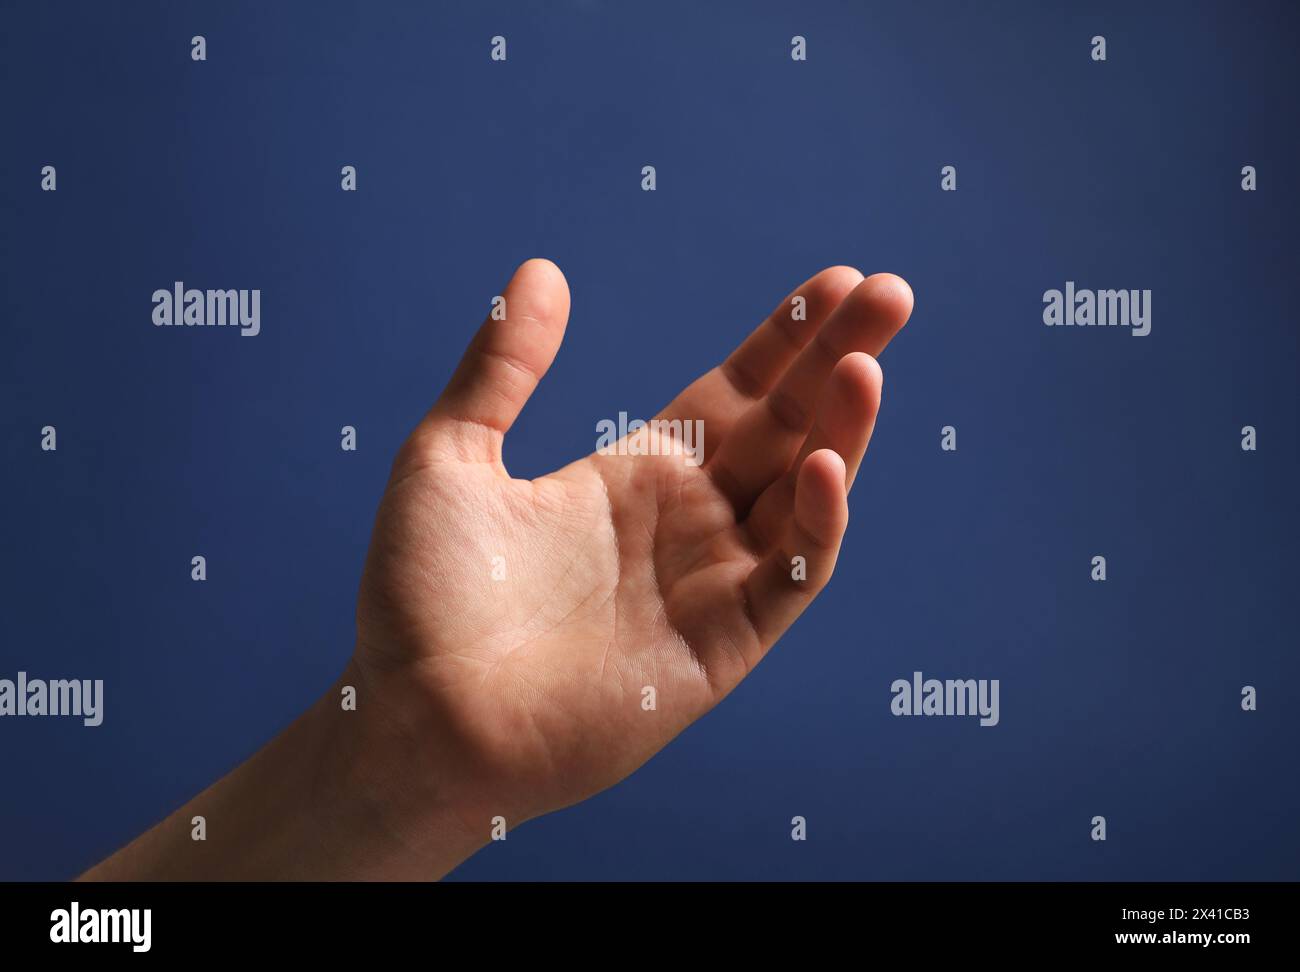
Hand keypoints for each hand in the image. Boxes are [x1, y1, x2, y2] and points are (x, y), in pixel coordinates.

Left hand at [352, 259, 913, 849]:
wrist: (414, 721)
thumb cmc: (423, 597)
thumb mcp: (451, 456)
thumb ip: (503, 366)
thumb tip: (541, 269)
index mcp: (637, 472)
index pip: (737, 391)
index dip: (788, 338)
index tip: (837, 279)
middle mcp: (688, 521)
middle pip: (787, 427)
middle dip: (839, 360)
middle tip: (890, 294)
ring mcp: (710, 583)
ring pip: (803, 497)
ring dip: (841, 432)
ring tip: (865, 365)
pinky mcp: (721, 647)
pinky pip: (788, 580)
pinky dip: (815, 527)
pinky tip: (821, 467)